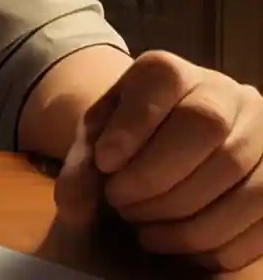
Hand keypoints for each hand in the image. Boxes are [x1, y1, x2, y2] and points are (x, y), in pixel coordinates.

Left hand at [55, 51, 262, 271]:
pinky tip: (181, 246)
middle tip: (121, 202)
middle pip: (207, 127)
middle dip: (157, 177)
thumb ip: (81, 166)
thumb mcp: (94, 141)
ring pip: (242, 176)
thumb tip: (75, 204)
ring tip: (145, 229)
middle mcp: (226, 93)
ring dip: (188, 219)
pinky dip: (219, 242)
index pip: (163, 80)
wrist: (160, 143)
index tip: (105, 163)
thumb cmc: (125, 140)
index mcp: (170, 72)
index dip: (133, 125)